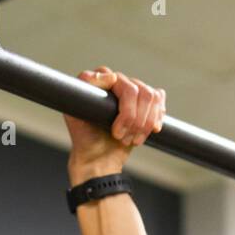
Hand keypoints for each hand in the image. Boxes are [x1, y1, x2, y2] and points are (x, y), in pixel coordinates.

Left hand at [63, 66, 165, 180]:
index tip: (116, 129)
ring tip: (131, 138)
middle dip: (133, 119)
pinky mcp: (145, 103)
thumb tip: (112, 77)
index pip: (118, 80)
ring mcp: (132, 92)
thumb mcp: (75, 116)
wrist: (98, 157)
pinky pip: (159, 101)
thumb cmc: (84, 138)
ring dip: (144, 123)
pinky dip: (156, 119)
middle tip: (121, 136)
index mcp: (98, 81)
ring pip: (152, 97)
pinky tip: (148, 131)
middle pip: (140, 91)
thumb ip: (83, 92)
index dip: (124, 107)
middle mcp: (116, 82)